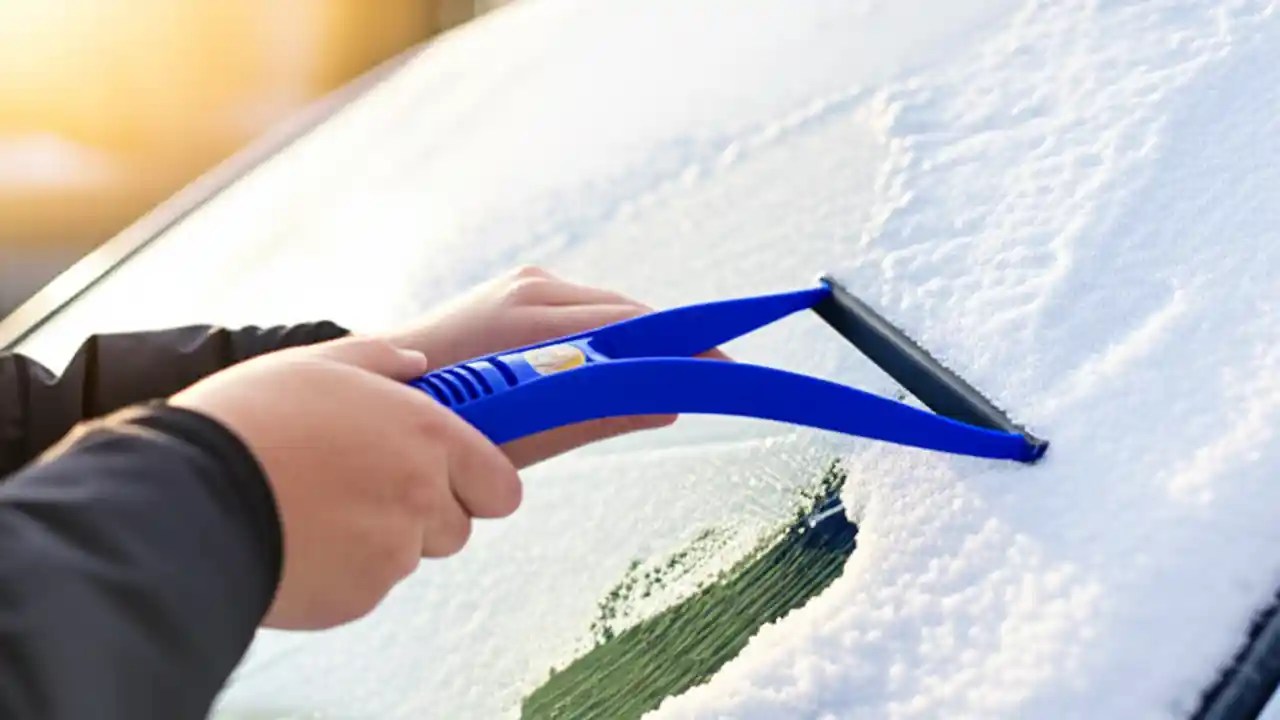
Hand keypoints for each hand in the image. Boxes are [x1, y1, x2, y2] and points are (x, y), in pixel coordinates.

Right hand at [170, 337, 520, 629]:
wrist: (185, 496)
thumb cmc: (247, 422)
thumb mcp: (314, 364)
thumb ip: (378, 360)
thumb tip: (416, 364)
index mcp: (425, 434)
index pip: (501, 485)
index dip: (479, 483)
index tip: (455, 478)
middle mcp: (422, 494)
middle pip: (457, 525)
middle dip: (424, 514)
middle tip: (365, 489)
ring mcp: (392, 552)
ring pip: (408, 556)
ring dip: (380, 541)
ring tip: (318, 510)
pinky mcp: (358, 597)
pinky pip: (367, 586)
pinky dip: (343, 571)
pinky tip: (299, 541)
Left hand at [382, 266, 728, 466]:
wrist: (373, 387)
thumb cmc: (442, 417)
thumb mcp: (523, 432)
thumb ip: (597, 414)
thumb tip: (668, 405)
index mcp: (530, 318)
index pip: (631, 326)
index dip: (683, 348)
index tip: (723, 368)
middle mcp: (532, 288)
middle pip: (628, 314)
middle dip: (669, 346)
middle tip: (710, 380)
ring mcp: (525, 284)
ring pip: (610, 311)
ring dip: (640, 343)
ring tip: (671, 379)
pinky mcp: (520, 288)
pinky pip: (586, 310)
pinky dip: (610, 338)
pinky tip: (619, 366)